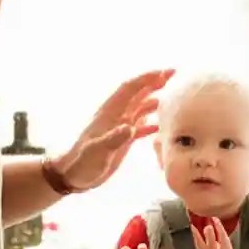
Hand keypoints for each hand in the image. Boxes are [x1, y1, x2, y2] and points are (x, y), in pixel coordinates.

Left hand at [52, 70, 173, 190]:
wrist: (73, 176)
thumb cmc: (82, 162)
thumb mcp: (97, 151)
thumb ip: (113, 139)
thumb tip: (130, 127)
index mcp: (109, 113)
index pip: (129, 88)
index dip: (146, 78)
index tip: (164, 72)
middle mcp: (116, 116)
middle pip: (137, 93)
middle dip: (155, 82)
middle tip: (175, 75)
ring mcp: (119, 127)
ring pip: (140, 107)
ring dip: (156, 100)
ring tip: (174, 97)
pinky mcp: (122, 140)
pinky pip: (140, 126)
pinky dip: (151, 122)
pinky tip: (162, 125)